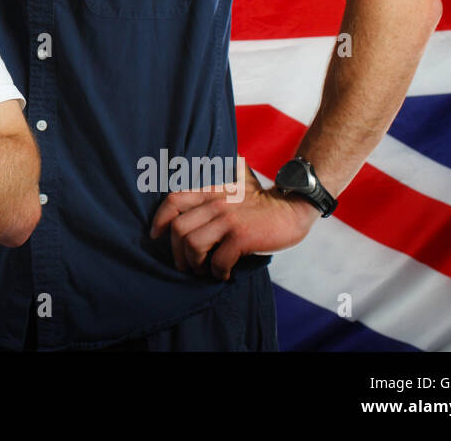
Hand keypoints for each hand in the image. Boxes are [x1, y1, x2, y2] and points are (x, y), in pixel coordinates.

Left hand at [149, 166, 319, 279]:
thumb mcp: (239, 184)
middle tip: (185, 265)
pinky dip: (218, 273)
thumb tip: (219, 175)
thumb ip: (224, 180)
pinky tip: (224, 274)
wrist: (294, 206)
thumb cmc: (266, 200)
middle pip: (178, 229)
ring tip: (204, 271)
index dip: (160, 219)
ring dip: (195, 264)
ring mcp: (228, 220)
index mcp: (211, 191)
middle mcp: (216, 203)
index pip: (173, 200)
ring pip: (193, 245)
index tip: (156, 235)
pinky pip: (218, 260)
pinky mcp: (242, 237)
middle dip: (177, 253)